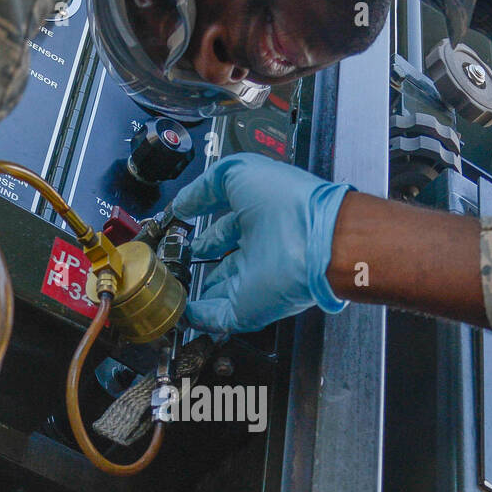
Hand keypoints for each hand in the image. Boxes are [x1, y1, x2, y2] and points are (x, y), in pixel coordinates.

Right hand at [172, 155, 353, 333]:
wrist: (317, 238)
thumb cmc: (288, 200)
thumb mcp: (239, 173)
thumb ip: (206, 186)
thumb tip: (182, 204)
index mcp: (260, 219)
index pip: (227, 227)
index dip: (206, 230)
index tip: (183, 231)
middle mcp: (259, 251)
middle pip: (225, 261)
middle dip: (201, 263)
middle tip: (176, 264)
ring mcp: (255, 281)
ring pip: (220, 291)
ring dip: (197, 293)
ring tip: (173, 292)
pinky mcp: (251, 307)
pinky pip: (219, 317)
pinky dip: (199, 318)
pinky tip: (182, 314)